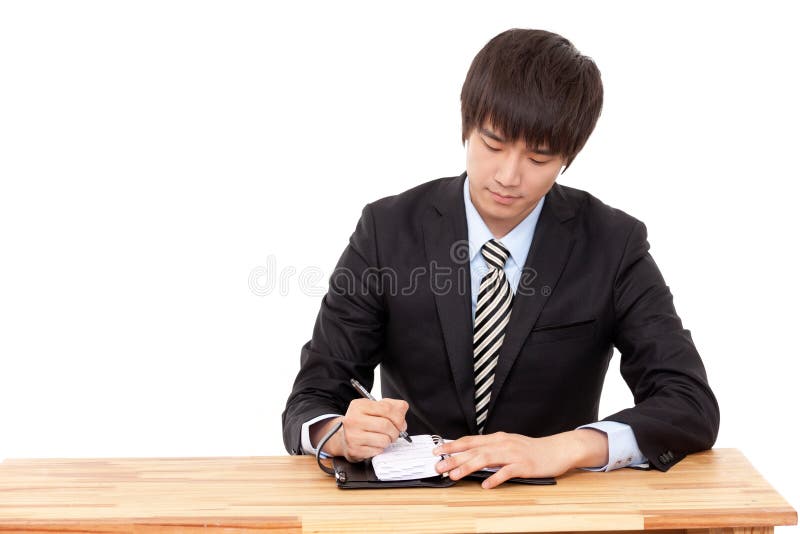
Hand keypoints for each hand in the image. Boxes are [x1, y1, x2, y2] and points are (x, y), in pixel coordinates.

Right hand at [315, 398, 408, 462]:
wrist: (345, 438)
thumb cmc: (364, 422)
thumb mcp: (376, 408)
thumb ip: (393, 406)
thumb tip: (402, 414)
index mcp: (359, 405)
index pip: (387, 408)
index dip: (399, 417)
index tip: (401, 424)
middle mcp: (353, 419)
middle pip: (386, 425)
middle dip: (396, 431)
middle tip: (395, 433)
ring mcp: (352, 436)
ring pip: (383, 440)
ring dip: (388, 441)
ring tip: (384, 438)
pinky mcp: (354, 450)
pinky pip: (377, 451)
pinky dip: (380, 449)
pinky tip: (375, 445)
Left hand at [433, 429, 607, 488]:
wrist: (557, 449)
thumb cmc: (531, 449)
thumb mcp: (508, 444)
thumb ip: (491, 449)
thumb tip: (471, 456)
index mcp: (497, 438)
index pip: (470, 441)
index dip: (453, 445)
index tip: (438, 451)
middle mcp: (502, 443)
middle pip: (473, 450)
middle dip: (454, 458)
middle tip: (439, 466)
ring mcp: (513, 454)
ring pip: (486, 459)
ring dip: (468, 467)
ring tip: (455, 475)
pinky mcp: (523, 465)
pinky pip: (506, 472)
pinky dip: (495, 478)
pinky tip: (486, 485)